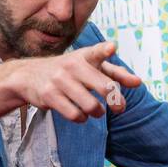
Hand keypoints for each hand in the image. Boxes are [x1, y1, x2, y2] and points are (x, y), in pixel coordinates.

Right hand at [15, 40, 141, 122]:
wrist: (29, 76)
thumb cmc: (69, 72)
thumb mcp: (90, 67)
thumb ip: (115, 74)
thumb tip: (138, 82)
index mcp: (84, 56)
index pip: (96, 52)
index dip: (104, 51)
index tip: (111, 48)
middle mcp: (72, 66)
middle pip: (104, 87)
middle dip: (116, 101)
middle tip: (119, 108)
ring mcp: (59, 80)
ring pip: (91, 106)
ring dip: (97, 112)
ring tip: (96, 111)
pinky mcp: (49, 95)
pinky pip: (75, 115)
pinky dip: (81, 118)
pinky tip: (80, 114)